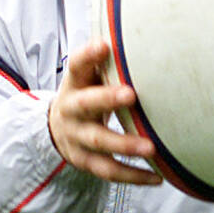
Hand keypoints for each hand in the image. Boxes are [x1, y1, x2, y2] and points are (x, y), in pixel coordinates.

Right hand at [48, 41, 162, 184]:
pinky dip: (132, 176)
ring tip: (150, 148)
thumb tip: (138, 35)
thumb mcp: (88, 76)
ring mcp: (76, 137)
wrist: (58, 128)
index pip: (77, 65)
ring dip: (124, 145)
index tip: (103, 45)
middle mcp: (71, 110)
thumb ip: (105, 61)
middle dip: (107, 100)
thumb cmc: (85, 94)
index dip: (88, 55)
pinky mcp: (83, 160)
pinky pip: (108, 171)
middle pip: (86, 104)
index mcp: (74, 84)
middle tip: (130, 95)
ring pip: (98, 142)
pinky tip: (155, 177)